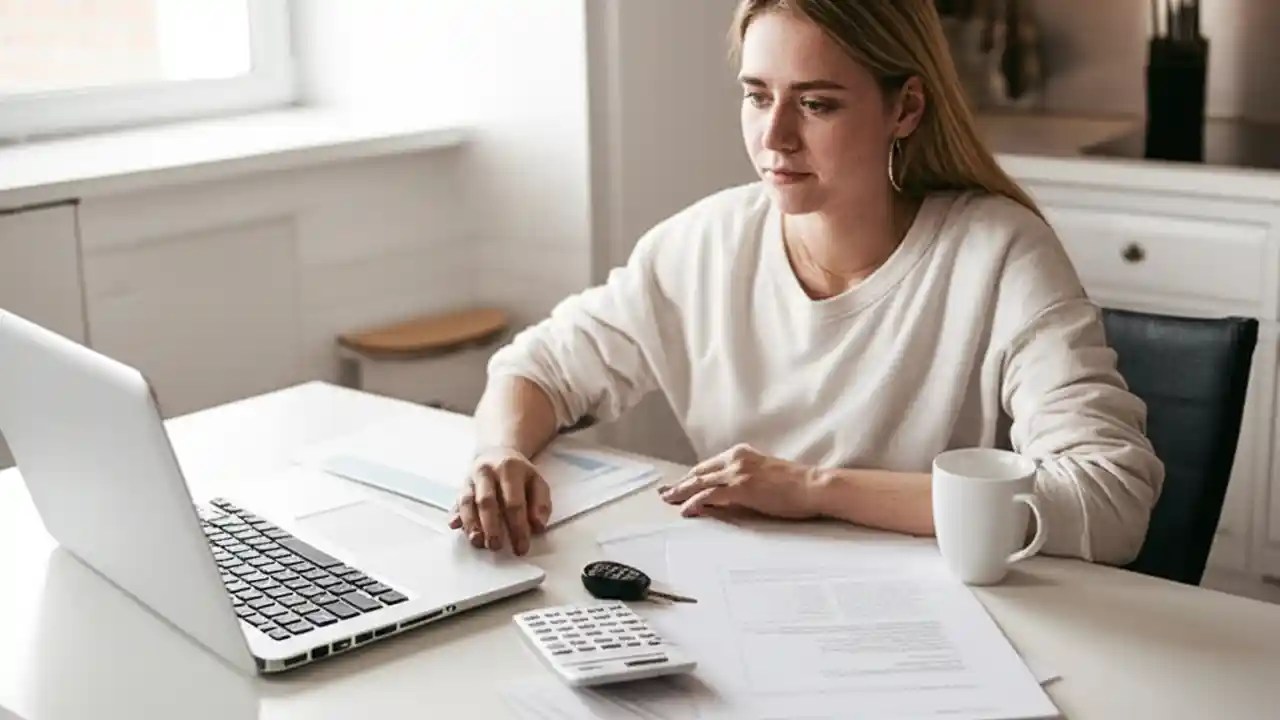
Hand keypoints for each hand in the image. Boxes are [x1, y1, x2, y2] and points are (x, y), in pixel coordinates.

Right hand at [449, 446, 550, 554]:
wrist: (498, 452)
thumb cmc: (520, 474)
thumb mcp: (537, 482)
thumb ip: (541, 505)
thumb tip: (538, 527)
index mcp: (510, 469)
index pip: (514, 502)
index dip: (518, 527)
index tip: (521, 547)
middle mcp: (487, 472)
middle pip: (487, 501)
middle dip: (491, 526)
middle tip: (496, 546)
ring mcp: (471, 478)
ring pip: (467, 502)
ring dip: (471, 524)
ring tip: (477, 542)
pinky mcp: (460, 486)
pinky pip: (455, 501)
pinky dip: (455, 514)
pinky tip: (454, 525)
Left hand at [658, 443, 819, 519]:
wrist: (813, 485)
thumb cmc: (795, 485)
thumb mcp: (764, 475)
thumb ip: (744, 479)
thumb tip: (726, 494)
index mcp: (741, 454)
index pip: (708, 466)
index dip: (691, 476)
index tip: (678, 484)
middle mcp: (736, 459)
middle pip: (700, 472)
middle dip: (680, 484)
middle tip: (664, 493)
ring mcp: (738, 472)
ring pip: (700, 482)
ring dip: (681, 493)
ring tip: (668, 502)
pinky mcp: (741, 487)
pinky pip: (711, 495)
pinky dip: (695, 502)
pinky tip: (686, 510)